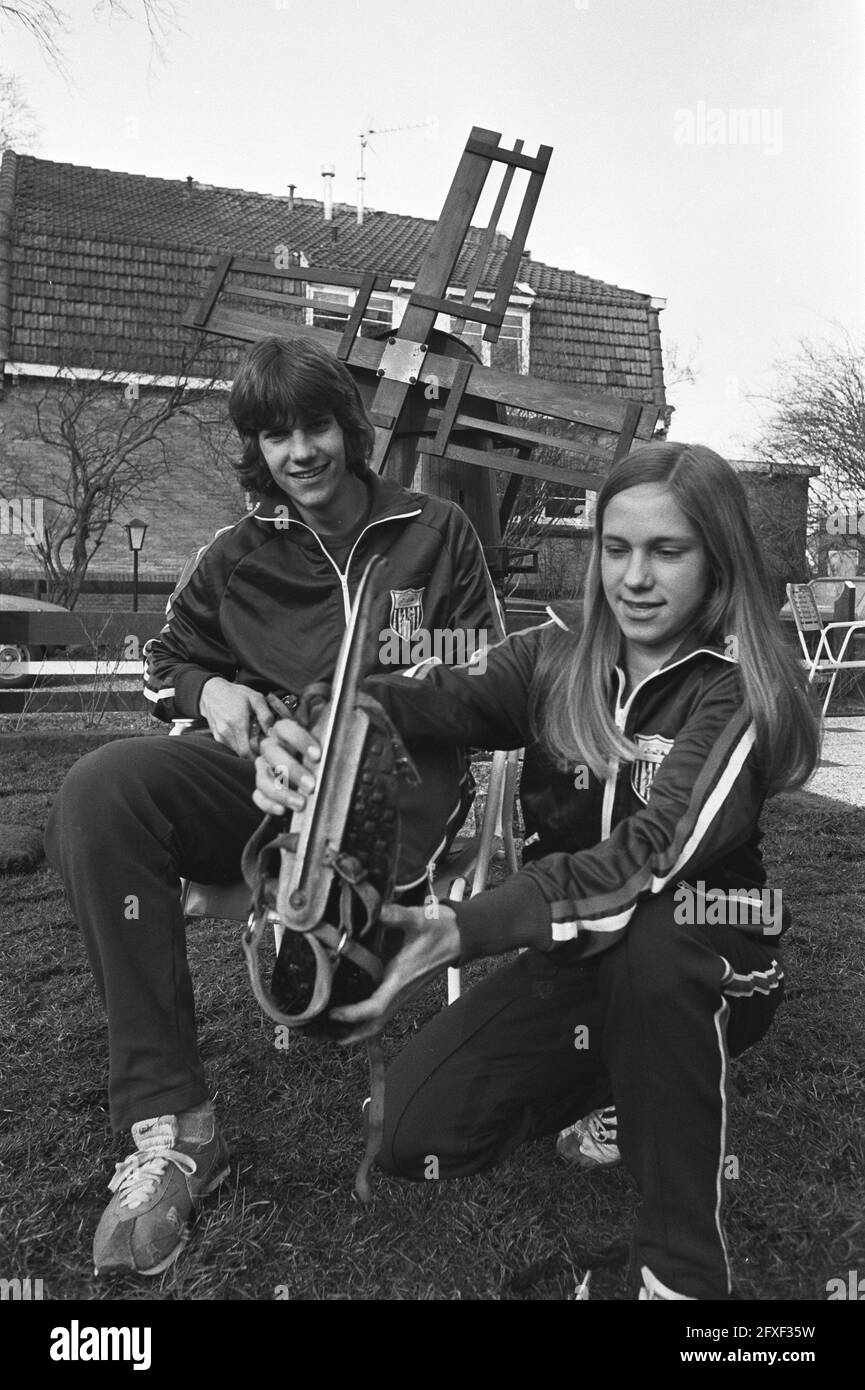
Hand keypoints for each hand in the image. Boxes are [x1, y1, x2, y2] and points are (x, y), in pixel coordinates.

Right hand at [198, 677, 273, 759]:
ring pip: (236, 751)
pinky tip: (242, 732)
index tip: (265, 748)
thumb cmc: (235, 693)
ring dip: (245, 747)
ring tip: (251, 734)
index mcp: (237, 723)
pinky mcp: (216, 736)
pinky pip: (230, 746)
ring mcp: (219, 735)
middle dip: (253, 751)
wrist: (211, 691)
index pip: (246, 752)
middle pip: (242, 754)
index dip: (257, 754)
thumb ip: (266, 715)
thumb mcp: (255, 698)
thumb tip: (271, 731)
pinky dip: (238, 743)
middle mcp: (226, 732)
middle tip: (261, 741)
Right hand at [253, 718, 321, 815]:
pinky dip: (268, 804)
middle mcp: (272, 748)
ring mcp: (265, 768)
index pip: (285, 728)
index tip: (318, 755)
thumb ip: (326, 719)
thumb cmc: (321, 750)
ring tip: (301, 803)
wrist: (315, 768)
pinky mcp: (263, 788)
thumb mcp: (325, 731)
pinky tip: (283, 810)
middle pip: (272, 753)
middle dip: (292, 770)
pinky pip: (259, 796)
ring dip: (281, 792)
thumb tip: (341, 704)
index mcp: (285, 733)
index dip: (299, 740)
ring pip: (263, 778)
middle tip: (312, 785)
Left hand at [329, 902, 460, 1042]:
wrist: (462, 935)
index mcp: (401, 978)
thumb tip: (376, 910)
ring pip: (380, 1020)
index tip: (333, 1013)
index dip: (353, 1014)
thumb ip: (397, 915)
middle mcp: (402, 991)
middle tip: (328, 1036)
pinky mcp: (406, 989)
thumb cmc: (441, 928)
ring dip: (359, 1028)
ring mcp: (405, 992)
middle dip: (353, 1034)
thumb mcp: (419, 919)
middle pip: (375, 1024)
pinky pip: (385, 1010)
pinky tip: (355, 1011)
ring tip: (335, 1030)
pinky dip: (368, 1017)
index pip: (375, 1007)